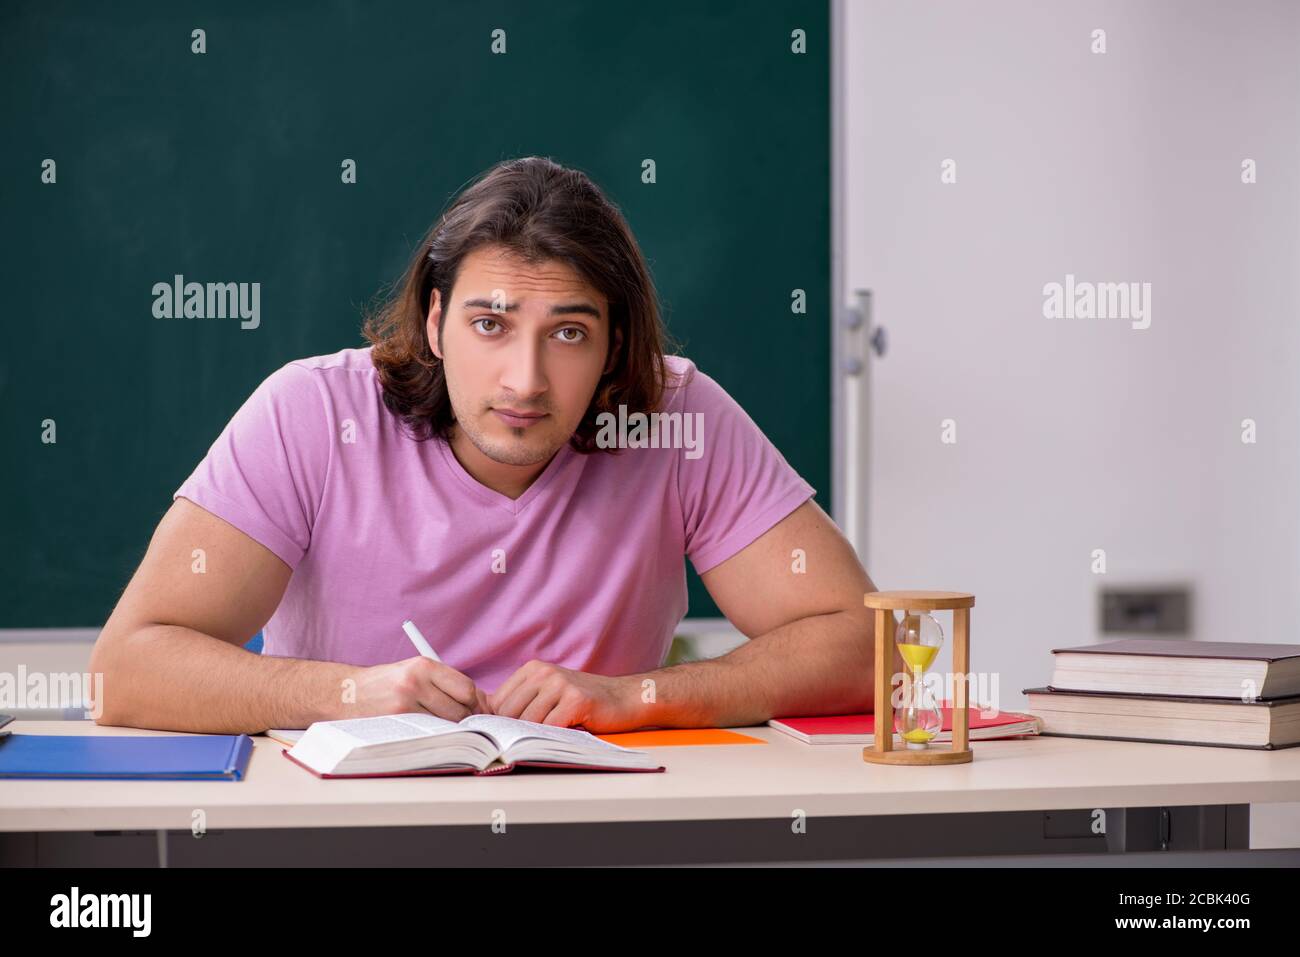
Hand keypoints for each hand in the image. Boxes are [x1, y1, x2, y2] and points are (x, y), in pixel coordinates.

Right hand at [347, 656, 487, 721]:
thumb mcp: (415, 672)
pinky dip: (434, 735)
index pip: (466, 688)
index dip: (475, 702)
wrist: (345, 693)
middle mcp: (415, 683)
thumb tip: (483, 703)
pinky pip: (429, 734)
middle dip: (466, 718)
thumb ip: (446, 683)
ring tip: (441, 725)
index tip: (475, 709)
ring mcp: (405, 705)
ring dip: (450, 729)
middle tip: (462, 722)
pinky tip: (427, 732)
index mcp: (423, 665)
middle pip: (460, 709)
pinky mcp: (397, 723)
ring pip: (446, 725)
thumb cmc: (386, 684)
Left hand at [486, 661, 648, 731]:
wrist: (625, 697)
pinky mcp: (576, 700)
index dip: (497, 723)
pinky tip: (562, 738)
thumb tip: (489, 723)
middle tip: (524, 746)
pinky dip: (551, 739)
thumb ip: (522, 702)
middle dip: (513, 733)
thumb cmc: (584, 701)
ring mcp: (560, 685)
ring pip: (527, 722)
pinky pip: (549, 728)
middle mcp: (543, 672)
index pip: (497, 702)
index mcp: (532, 669)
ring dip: (534, 738)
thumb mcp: (549, 693)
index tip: (506, 737)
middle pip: (508, 713)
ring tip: (547, 740)